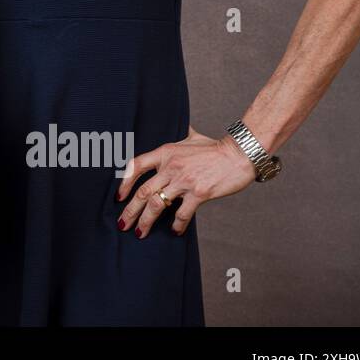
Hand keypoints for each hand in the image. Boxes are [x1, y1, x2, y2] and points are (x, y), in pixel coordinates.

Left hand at [115, 126, 257, 237]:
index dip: (124, 183)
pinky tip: (174, 231)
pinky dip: (176, 225)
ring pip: (156, 204)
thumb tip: (178, 127)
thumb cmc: (216, 148)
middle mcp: (171, 166)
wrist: (240, 154)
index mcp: (165, 152)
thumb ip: (179, 136)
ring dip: (146, 221)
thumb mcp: (191, 137)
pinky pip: (182, 214)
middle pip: (142, 191)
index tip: (118, 197)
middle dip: (129, 211)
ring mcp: (184, 180)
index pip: (136, 167)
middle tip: (122, 224)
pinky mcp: (199, 193)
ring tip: (140, 232)